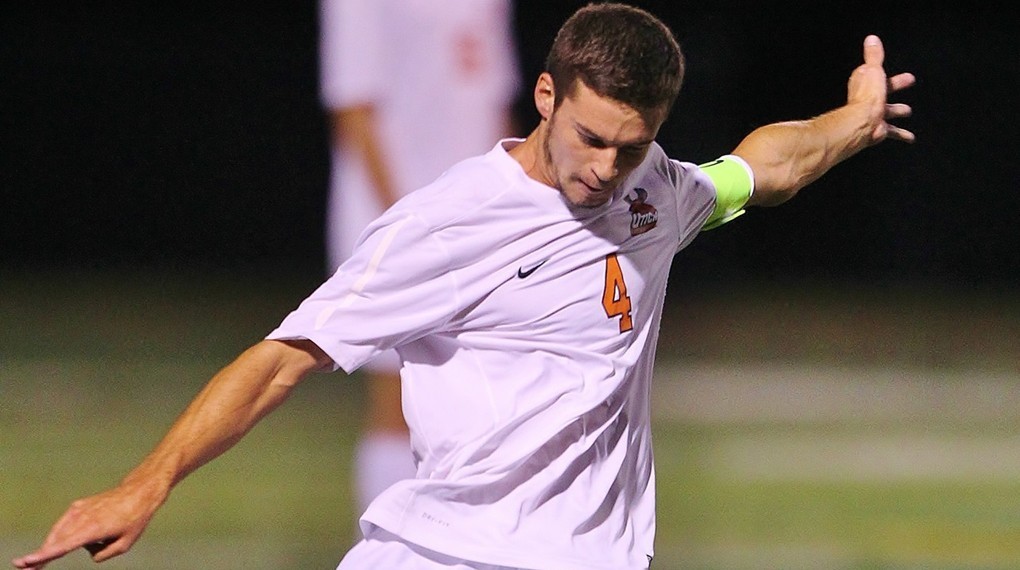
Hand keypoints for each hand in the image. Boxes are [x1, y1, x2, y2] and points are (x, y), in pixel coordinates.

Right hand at [11, 485, 158, 568]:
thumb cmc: (135, 519)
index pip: (63, 547)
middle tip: (25, 568)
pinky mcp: (78, 506)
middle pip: (55, 542)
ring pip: (59, 534)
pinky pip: (67, 525)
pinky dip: (70, 533)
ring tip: (76, 546)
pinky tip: (93, 533)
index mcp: (93, 529)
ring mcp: (78, 509)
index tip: (25, 562)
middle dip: (41, 556)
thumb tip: (89, 552)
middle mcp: (82, 518)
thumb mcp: (124, 545)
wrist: (138, 492)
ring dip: (58, 545)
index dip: (42, 556)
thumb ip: (102, 555)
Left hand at [849, 35, 915, 144]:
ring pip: (888, 111)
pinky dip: (901, 134)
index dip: (878, 70)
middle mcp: (868, 99)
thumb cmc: (867, 97)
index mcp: (865, 84)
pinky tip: (910, 138)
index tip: (882, 67)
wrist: (863, 123)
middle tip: (910, 79)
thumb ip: (874, 56)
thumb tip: (871, 39)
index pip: (872, 73)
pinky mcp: (878, 129)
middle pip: (884, 90)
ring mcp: (873, 115)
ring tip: (908, 111)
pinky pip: (892, 132)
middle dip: (896, 85)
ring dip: (898, 110)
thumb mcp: (873, 70)